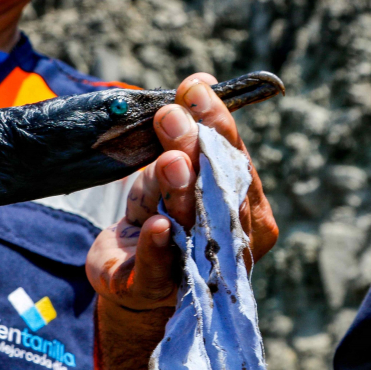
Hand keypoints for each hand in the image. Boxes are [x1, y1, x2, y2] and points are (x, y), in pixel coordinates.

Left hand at [86, 72, 278, 312]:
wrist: (128, 277)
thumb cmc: (159, 216)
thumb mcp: (171, 170)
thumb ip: (187, 134)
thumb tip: (200, 81)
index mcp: (243, 207)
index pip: (235, 161)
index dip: (217, 125)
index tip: (196, 90)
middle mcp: (230, 240)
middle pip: (219, 190)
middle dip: (198, 149)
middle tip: (172, 115)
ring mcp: (197, 268)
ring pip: (195, 226)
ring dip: (181, 190)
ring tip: (168, 160)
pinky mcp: (154, 288)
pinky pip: (160, 266)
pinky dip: (158, 246)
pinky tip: (158, 226)